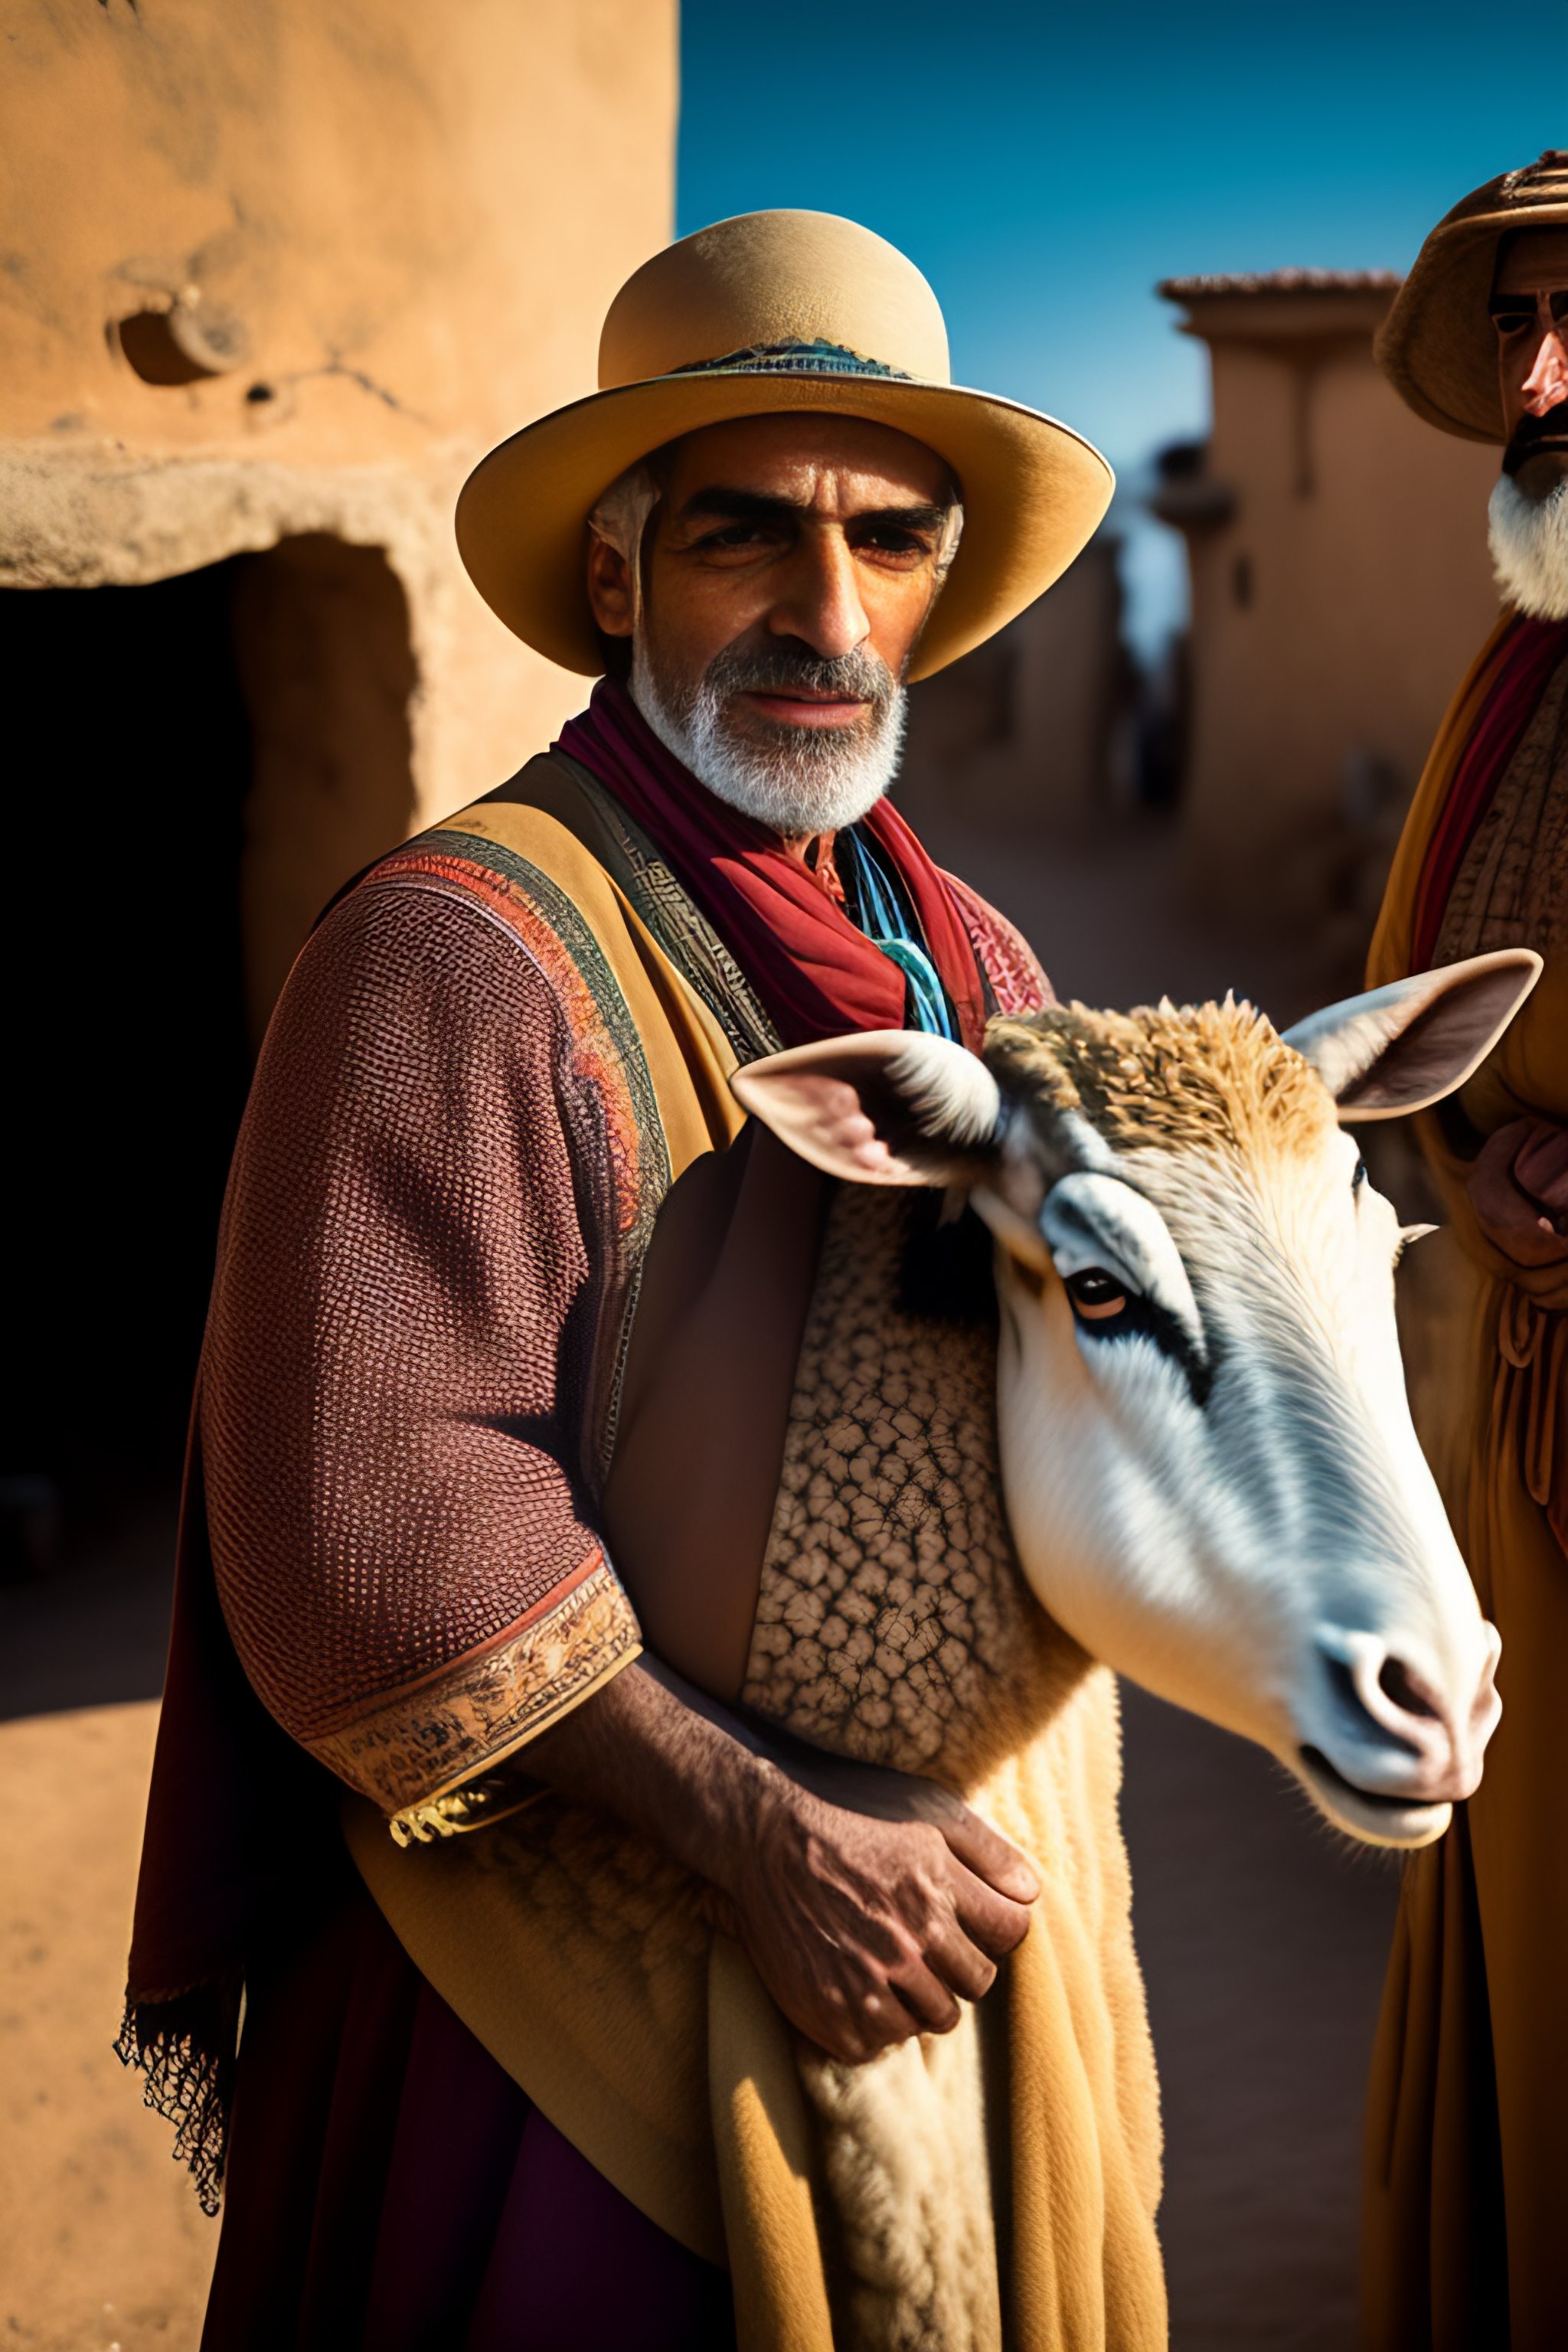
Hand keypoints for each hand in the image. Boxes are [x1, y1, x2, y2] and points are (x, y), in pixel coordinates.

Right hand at [711, 1763, 1037, 2063]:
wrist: (763, 1837)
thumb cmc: (848, 1816)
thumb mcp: (925, 1809)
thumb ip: (987, 1850)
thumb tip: (1033, 1892)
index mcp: (939, 1886)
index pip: (1010, 1932)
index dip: (996, 1928)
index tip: (971, 1924)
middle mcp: (913, 1937)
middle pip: (977, 1983)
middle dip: (960, 1967)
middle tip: (924, 1946)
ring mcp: (873, 1978)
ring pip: (934, 2020)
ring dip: (921, 1999)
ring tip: (890, 1967)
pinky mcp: (834, 2010)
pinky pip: (881, 2044)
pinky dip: (874, 2024)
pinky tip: (858, 1987)